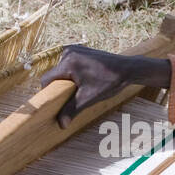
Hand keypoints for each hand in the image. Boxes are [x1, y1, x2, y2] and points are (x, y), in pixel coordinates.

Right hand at [38, 46, 170, 126]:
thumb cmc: (110, 82)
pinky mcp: (79, 50)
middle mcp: (68, 52)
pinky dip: (72, 74)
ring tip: (81, 87)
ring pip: (61, 71)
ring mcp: (73, 49)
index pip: (46, 79)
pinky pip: (68, 65)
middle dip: (60, 88)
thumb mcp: (88, 98)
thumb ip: (72, 109)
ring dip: (66, 81)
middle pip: (54, 75)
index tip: (56, 103)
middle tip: (73, 96)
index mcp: (68, 62)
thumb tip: (61, 125)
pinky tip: (84, 80)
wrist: (127, 69)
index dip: (49, 93)